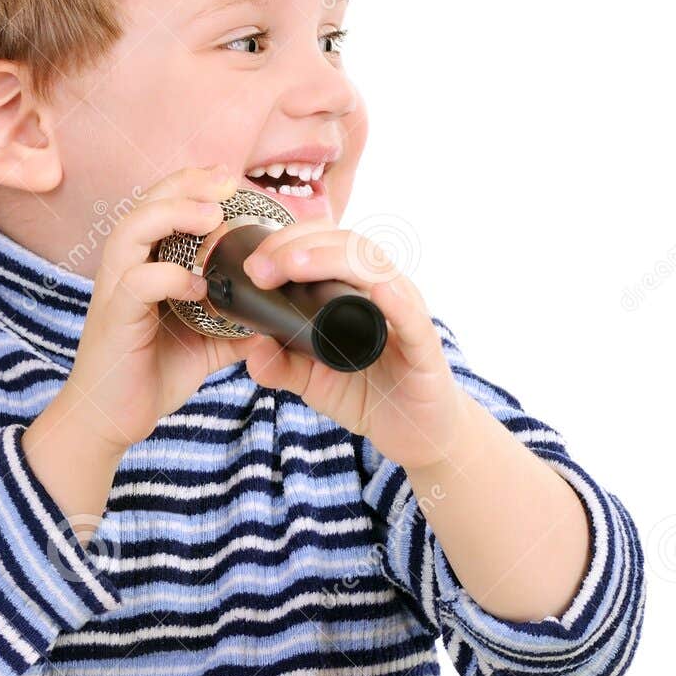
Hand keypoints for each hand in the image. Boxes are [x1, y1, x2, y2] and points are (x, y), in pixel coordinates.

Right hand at [55, 164, 251, 456]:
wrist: (110, 419)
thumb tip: (275, 317)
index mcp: (144, 265)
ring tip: (212, 217)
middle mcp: (124, 269)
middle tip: (227, 181)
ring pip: (132, 230)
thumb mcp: (203, 345)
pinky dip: (170, 278)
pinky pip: (137, 283)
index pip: (161, 205)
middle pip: (145, 203)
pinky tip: (198, 287)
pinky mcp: (114, 319)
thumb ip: (232, 324)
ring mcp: (115, 291)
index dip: (192, 184)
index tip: (230, 179)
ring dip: (173, 214)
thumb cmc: (149, 374)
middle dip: (186, 184)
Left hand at [238, 219, 468, 471]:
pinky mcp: (425, 347)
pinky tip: (375, 290)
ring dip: (332, 259)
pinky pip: (411, 316)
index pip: (326, 244)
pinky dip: (393, 299)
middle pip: (347, 244)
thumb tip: (251, 350)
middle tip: (261, 267)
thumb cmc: (370, 396)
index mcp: (358, 290)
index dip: (289, 242)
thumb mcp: (314, 381)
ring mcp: (406, 315)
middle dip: (299, 246)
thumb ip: (283, 366)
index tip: (254, 266)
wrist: (415, 433)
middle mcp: (385, 292)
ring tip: (292, 266)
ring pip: (376, 267)